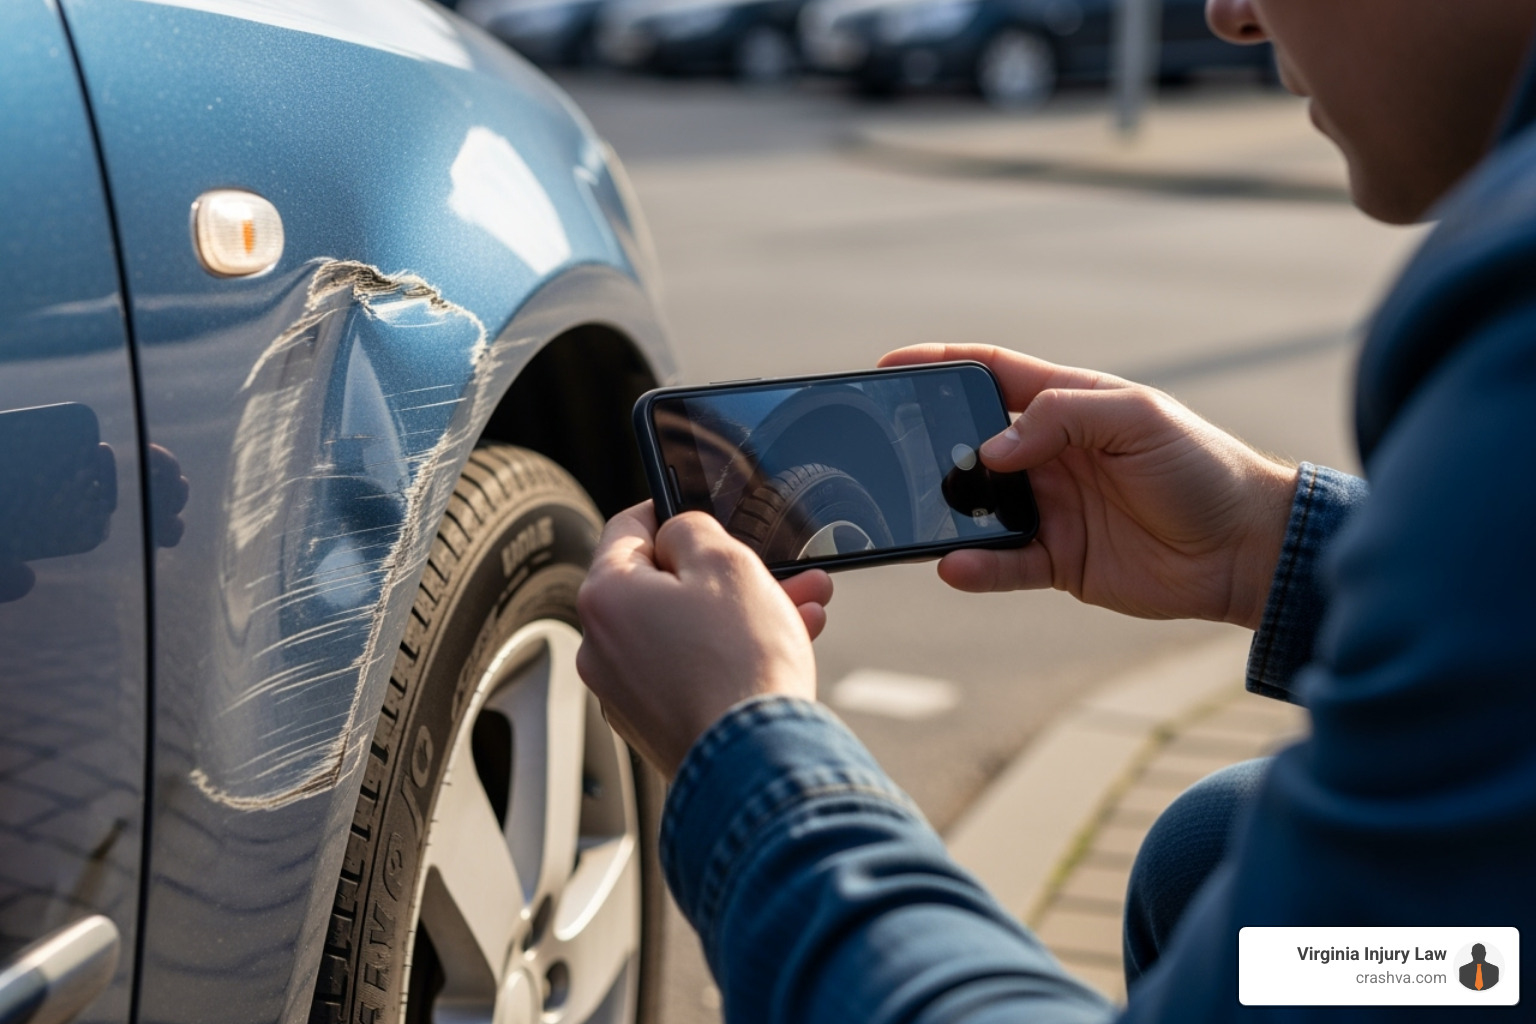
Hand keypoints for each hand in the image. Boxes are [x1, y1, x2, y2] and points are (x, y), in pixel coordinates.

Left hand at [576, 503, 832, 777]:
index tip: (700, 513)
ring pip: (684, 630)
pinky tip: (782, 647)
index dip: (669, 512)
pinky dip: (727, 655)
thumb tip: (678, 533)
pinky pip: (688, 670)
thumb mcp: (725, 562)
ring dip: (738, 613)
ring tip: (800, 605)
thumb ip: (693, 529)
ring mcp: (624, 692)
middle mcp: (600, 645)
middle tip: (777, 567)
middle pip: (663, 585)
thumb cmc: (738, 664)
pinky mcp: (653, 725)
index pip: (628, 527)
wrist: (754, 762)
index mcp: (604, 596)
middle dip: (727, 572)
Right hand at [880, 345, 1296, 628]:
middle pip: (972, 444)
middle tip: (891, 452)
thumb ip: (1060, 419)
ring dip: (947, 511)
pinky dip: (977, 566)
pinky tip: (955, 565)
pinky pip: (1004, 563)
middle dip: (931, 446)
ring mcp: (1051, 508)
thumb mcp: (1137, 418)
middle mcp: (1051, 454)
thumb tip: (990, 451)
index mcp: (1068, 404)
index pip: (990, 374)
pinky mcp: (1059, 560)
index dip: (940, 365)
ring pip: (979, 508)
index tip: (890, 366)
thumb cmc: (1202, 466)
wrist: (1247, 548)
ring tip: (915, 514)